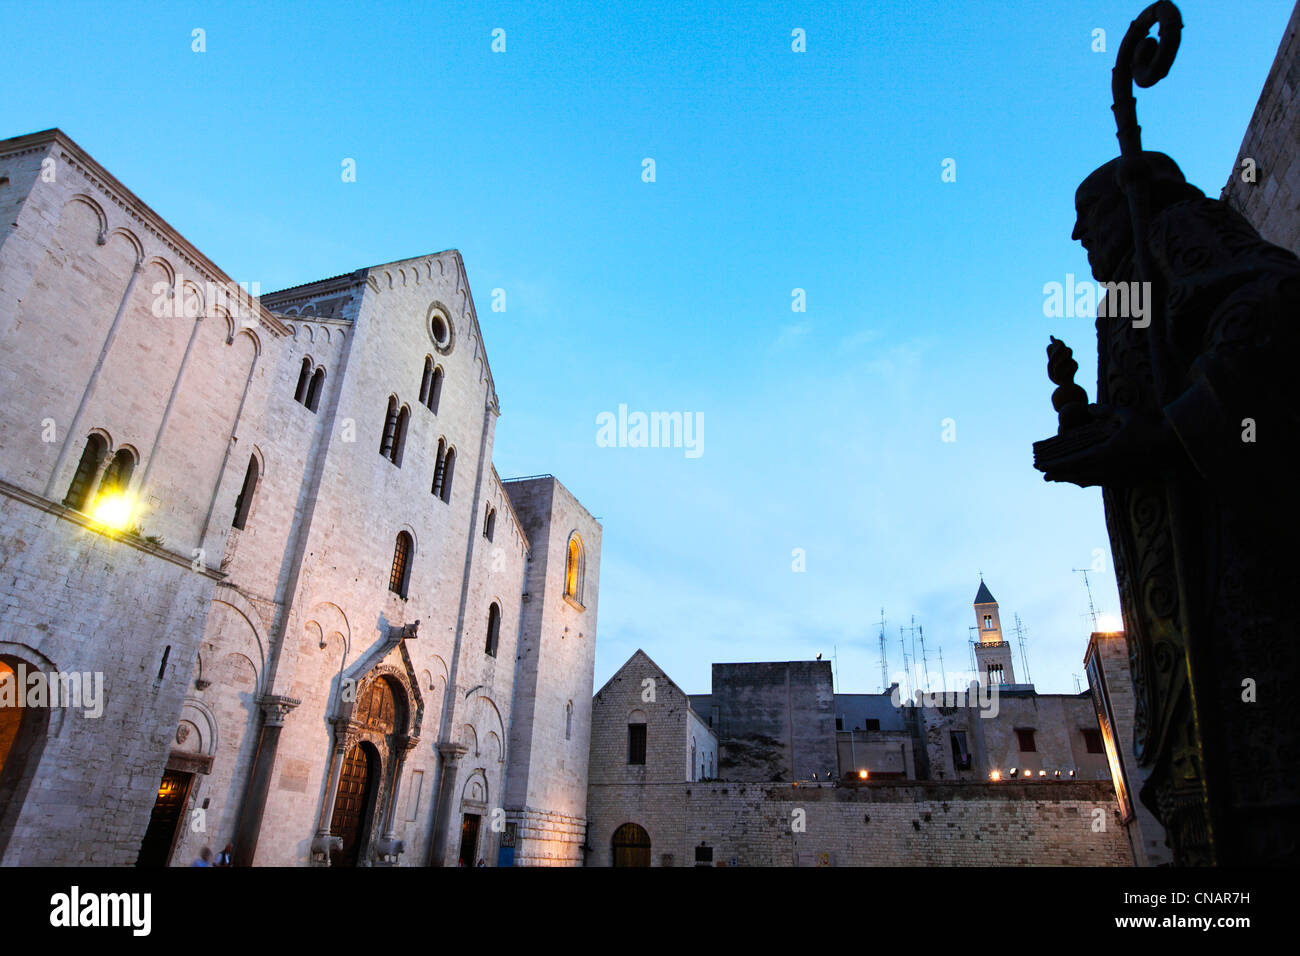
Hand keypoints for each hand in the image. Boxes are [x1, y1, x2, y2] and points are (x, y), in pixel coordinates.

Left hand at [1040, 404, 1172, 486]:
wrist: (1173, 449)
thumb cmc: (1149, 429)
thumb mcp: (1126, 415)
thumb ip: (1106, 411)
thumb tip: (1089, 407)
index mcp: (1104, 454)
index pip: (1073, 462)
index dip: (1055, 465)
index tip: (1041, 466)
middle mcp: (1107, 469)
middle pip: (1076, 474)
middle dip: (1058, 474)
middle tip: (1043, 475)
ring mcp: (1116, 477)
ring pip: (1087, 480)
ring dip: (1071, 479)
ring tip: (1058, 479)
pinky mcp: (1125, 481)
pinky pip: (1099, 483)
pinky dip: (1086, 481)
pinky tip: (1081, 482)